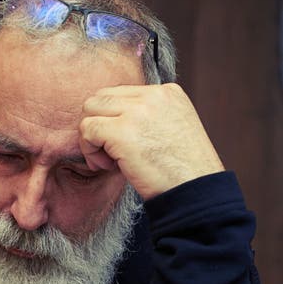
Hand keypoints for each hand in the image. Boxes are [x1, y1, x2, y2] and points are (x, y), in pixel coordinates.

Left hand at [79, 83, 224, 199]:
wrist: (195, 192)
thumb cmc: (183, 173)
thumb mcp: (172, 131)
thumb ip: (148, 118)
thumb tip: (112, 121)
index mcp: (168, 92)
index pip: (121, 93)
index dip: (113, 120)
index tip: (123, 147)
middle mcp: (154, 95)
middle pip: (101, 96)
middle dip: (97, 126)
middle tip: (110, 156)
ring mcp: (138, 111)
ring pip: (90, 109)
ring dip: (91, 138)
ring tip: (109, 162)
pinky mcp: (123, 131)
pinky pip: (87, 129)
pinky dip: (89, 150)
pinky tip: (108, 167)